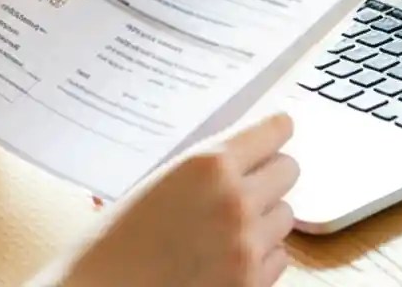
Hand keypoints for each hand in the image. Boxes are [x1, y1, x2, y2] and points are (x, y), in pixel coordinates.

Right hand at [47, 114, 299, 286]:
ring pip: (286, 215)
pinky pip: (280, 256)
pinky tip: (228, 258)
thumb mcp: (154, 184)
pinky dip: (262, 255)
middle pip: (289, 169)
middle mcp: (235, 199)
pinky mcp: (253, 283)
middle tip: (248, 184)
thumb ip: (202, 168)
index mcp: (207, 165)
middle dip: (270, 175)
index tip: (278, 131)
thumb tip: (243, 153)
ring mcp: (248, 245)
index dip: (275, 131)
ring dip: (264, 218)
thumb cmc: (112, 244)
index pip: (273, 130)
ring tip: (228, 228)